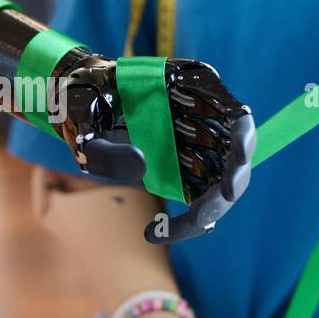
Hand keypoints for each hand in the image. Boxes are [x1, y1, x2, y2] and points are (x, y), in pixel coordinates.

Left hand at [57, 55, 255, 243]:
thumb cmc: (81, 98)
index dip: (244, 138)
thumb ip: (105, 147)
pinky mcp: (182, 168)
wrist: (74, 101)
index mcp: (189, 86)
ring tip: (162, 231)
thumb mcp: (82, 116)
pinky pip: (198, 196)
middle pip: (234, 155)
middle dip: (226, 189)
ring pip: (219, 181)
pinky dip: (186, 219)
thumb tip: (142, 167)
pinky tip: (156, 231)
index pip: (234, 114)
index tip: (236, 166)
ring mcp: (194, 143)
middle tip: (201, 218)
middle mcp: (201, 115)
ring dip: (206, 210)